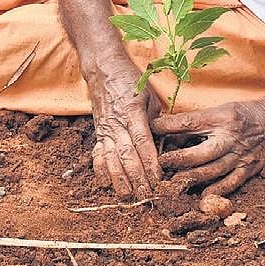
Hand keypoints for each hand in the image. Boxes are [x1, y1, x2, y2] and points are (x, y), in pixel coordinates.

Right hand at [87, 57, 161, 198]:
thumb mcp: (150, 96)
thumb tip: (167, 144)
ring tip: (128, 197)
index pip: (141, 141)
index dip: (149, 162)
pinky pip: (97, 154)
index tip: (158, 179)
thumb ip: (157, 121)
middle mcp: (116, 122)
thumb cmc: (130, 80)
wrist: (103, 69)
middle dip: (137, 177)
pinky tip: (106, 184)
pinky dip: (101, 171)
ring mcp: (104, 128)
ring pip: (110, 158)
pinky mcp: (98, 132)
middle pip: (126, 154)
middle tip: (147, 196)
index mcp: (131, 111)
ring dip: (119, 179)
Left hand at [150, 101, 264, 195]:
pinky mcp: (249, 169)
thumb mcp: (217, 110)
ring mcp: (241, 155)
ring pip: (214, 170)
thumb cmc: (238, 115)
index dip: (169, 126)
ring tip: (173, 182)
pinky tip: (200, 197)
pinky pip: (231, 183)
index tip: (151, 129)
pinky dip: (216, 190)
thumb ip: (194, 122)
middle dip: (179, 159)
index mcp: (221, 118)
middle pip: (202, 152)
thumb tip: (165, 130)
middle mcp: (231, 137)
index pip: (191, 122)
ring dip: (192, 178)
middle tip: (160, 163)